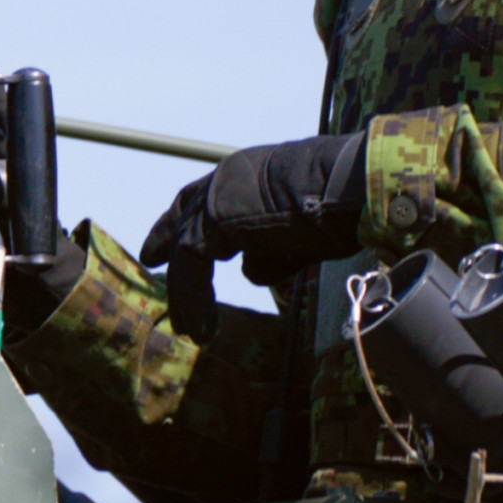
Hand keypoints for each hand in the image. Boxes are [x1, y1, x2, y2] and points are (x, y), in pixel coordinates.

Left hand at [139, 133, 366, 339]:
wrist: (351, 189)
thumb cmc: (343, 209)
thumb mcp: (300, 235)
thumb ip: (270, 253)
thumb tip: (247, 269)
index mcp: (251, 174)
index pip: (209, 195)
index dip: (188, 217)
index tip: (175, 240)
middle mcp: (230, 177)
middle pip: (185, 209)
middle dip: (167, 235)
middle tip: (151, 258)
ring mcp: (220, 194)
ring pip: (188, 246)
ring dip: (187, 292)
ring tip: (190, 328)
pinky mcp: (216, 218)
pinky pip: (192, 263)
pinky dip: (194, 299)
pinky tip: (203, 328)